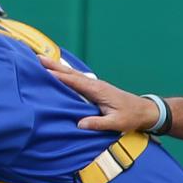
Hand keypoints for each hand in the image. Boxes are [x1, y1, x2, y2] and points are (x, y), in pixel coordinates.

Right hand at [37, 51, 153, 132]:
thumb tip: (80, 123)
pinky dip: (65, 73)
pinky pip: (76, 78)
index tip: (43, 71)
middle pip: (70, 73)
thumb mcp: (116, 123)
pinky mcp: (95, 88)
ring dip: (57, 67)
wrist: (145, 111)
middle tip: (37, 58)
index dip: (58, 76)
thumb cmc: (131, 117)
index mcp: (98, 90)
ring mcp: (95, 85)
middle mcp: (95, 84)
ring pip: (72, 74)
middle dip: (53, 66)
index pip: (74, 81)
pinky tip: (58, 72)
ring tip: (42, 61)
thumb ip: (98, 123)